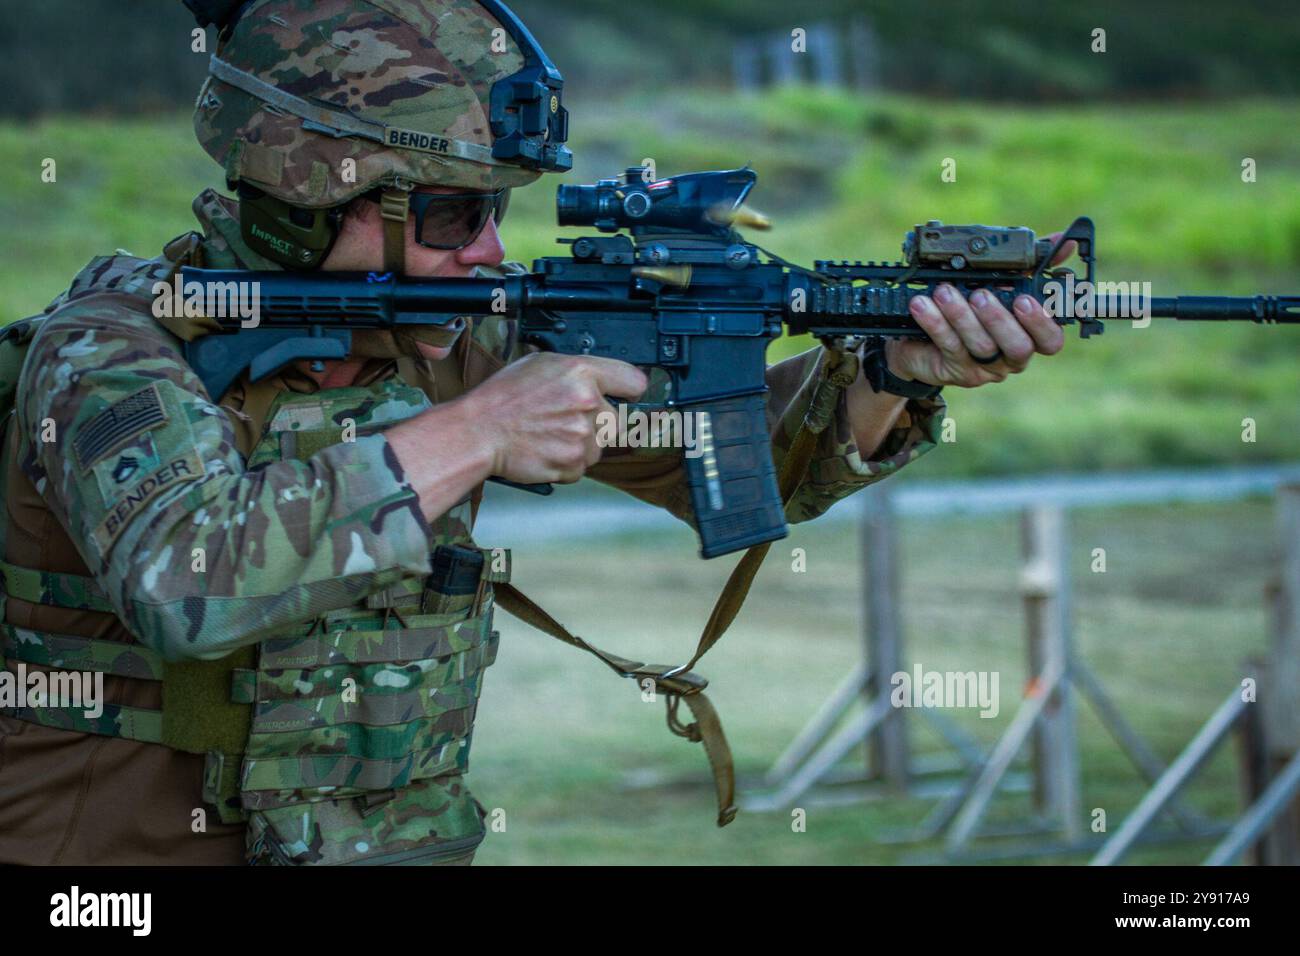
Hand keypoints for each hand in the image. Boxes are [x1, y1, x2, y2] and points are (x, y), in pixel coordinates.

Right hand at [463, 352, 647, 483]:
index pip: (634, 382)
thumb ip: (578, 371)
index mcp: (582, 373)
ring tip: (551, 434)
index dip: (629, 391)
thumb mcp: (541, 364)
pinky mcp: (573, 464)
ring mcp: (583, 437)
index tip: (628, 397)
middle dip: (600, 423)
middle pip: (618, 420)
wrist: (479, 432)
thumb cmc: (503, 398)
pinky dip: (567, 462)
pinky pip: (582, 466)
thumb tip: (601, 380)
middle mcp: (588, 404)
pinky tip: (546, 449)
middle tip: (569, 420)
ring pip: (600, 446)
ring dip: (582, 444)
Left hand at [886, 231, 1073, 387]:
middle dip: (999, 319)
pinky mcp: (955, 371)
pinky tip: (923, 305)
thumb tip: (1063, 242)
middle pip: (1017, 347)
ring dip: (961, 316)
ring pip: (980, 346)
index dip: (1043, 323)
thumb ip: (1033, 265)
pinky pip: (948, 346)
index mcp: (1029, 336)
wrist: (922, 337)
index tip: (1026, 300)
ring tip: (944, 292)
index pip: (1051, 341)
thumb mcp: (1002, 284)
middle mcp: (1011, 357)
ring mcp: (984, 368)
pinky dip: (935, 323)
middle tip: (981, 295)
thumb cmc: (972, 307)